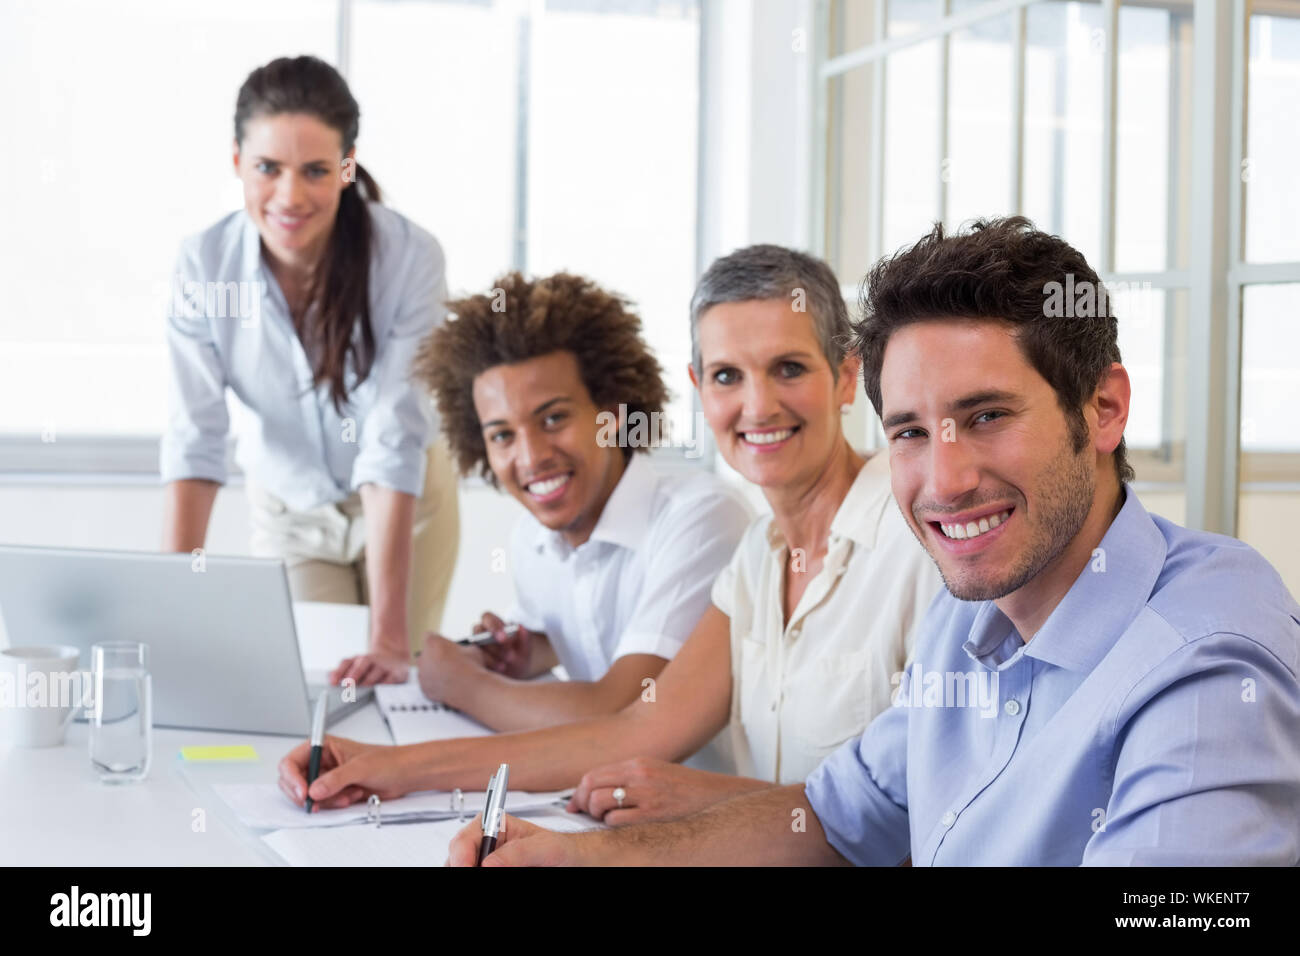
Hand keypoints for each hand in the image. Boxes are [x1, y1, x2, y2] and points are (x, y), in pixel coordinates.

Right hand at [277, 735, 414, 809]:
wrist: (405, 775)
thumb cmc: (388, 761)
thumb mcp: (360, 767)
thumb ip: (336, 779)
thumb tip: (314, 790)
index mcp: (323, 746)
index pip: (292, 761)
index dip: (292, 778)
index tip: (303, 792)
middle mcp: (322, 761)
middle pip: (293, 781)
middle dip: (305, 794)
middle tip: (317, 803)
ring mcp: (327, 778)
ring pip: (308, 796)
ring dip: (326, 800)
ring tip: (347, 794)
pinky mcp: (335, 791)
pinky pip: (322, 803)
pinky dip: (334, 804)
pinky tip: (351, 796)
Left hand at [329, 647, 409, 685]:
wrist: (394, 657)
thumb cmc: (372, 666)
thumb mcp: (357, 666)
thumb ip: (343, 672)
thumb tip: (330, 680)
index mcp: (359, 659)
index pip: (347, 663)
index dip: (339, 672)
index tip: (333, 683)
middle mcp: (372, 659)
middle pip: (362, 663)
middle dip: (354, 674)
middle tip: (347, 685)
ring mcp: (384, 665)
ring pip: (376, 671)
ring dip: (369, 681)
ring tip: (362, 689)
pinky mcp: (396, 673)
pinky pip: (391, 678)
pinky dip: (385, 684)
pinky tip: (379, 690)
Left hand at [416, 632, 484, 703]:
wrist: (472, 688)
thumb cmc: (472, 666)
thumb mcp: (472, 648)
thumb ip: (463, 645)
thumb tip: (465, 648)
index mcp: (432, 642)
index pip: (430, 636)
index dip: (439, 641)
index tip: (445, 646)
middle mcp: (423, 657)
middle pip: (426, 653)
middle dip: (435, 656)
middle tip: (448, 661)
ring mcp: (422, 674)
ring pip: (425, 669)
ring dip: (434, 670)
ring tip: (449, 674)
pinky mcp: (424, 687)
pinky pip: (427, 683)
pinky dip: (434, 683)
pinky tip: (446, 684)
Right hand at [445, 813, 597, 866]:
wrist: (576, 862)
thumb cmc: (562, 849)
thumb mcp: (545, 848)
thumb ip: (519, 853)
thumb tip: (489, 863)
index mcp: (493, 826)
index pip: (464, 840)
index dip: (460, 857)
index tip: (466, 868)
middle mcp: (485, 847)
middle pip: (457, 862)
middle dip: (462, 868)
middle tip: (474, 879)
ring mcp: (487, 865)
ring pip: (463, 869)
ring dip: (469, 872)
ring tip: (493, 873)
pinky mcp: (493, 873)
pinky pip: (479, 879)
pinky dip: (479, 882)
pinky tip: (493, 879)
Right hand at [473, 611, 536, 678]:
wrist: (516, 673)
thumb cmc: (519, 655)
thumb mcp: (525, 648)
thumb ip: (525, 637)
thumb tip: (520, 626)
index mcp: (493, 625)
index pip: (487, 618)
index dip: (493, 626)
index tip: (504, 638)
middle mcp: (480, 635)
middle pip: (478, 633)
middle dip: (493, 644)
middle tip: (509, 656)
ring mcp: (475, 649)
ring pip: (475, 649)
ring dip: (488, 658)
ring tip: (504, 667)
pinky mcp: (473, 662)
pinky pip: (474, 663)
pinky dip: (485, 668)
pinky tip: (496, 673)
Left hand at [567, 757, 745, 825]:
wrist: (717, 799)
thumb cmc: (687, 790)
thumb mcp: (656, 773)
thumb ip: (629, 778)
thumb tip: (599, 790)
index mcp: (638, 763)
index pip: (594, 773)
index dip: (580, 791)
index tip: (576, 803)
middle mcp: (639, 775)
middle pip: (591, 785)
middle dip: (582, 802)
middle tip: (585, 814)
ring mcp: (645, 794)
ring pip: (600, 802)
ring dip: (596, 815)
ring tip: (605, 821)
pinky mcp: (652, 814)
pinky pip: (616, 821)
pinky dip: (611, 827)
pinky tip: (621, 829)